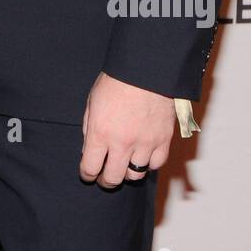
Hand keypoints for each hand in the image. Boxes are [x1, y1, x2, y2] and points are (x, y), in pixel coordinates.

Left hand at [79, 72, 173, 187]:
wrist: (146, 69)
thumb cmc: (117, 81)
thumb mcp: (92, 102)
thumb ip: (89, 128)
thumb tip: (89, 149)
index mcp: (100, 132)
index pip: (90, 167)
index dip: (87, 174)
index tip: (88, 174)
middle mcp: (122, 142)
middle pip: (113, 178)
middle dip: (106, 181)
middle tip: (105, 178)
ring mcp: (144, 143)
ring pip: (135, 174)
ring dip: (127, 172)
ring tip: (124, 165)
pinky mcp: (163, 140)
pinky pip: (155, 164)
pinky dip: (148, 164)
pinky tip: (143, 157)